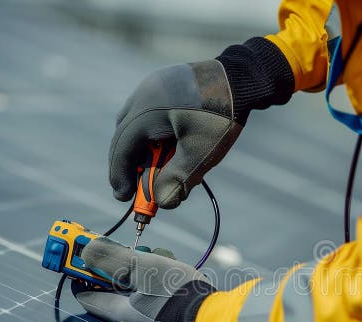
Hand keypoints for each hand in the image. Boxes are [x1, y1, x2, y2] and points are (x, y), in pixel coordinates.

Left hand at [72, 238, 214, 321]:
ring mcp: (150, 314)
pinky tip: (170, 264)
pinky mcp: (167, 310)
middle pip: (111, 285)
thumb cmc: (175, 295)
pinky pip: (154, 288)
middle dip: (116, 263)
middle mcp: (130, 316)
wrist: (213, 318)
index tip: (78, 255)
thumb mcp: (142, 268)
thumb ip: (112, 257)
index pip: (84, 293)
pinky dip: (158, 274)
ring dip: (141, 265)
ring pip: (135, 283)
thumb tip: (86, 250)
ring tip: (155, 255)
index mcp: (117, 310)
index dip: (78, 272)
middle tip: (124, 249)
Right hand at [109, 38, 293, 207]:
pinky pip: (146, 112)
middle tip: (139, 188)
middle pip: (124, 137)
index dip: (120, 176)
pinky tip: (167, 145)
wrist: (241, 77)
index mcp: (145, 113)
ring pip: (133, 124)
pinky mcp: (162, 83)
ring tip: (156, 168)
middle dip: (129, 165)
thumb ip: (177, 179)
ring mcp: (151, 86)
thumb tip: (162, 203)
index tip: (124, 197)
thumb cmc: (220, 116)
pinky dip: (150, 133)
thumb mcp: (200, 153)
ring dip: (140, 149)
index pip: (121, 150)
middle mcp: (142, 96)